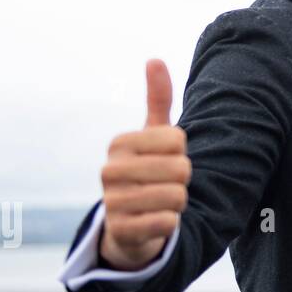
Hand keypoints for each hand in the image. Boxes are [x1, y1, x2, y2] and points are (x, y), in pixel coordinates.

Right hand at [97, 59, 190, 269]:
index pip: (178, 140)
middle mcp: (109, 171)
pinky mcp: (120, 232)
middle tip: (165, 185)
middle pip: (181, 168)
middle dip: (183, 180)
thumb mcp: (152, 135)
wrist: (129, 224)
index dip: (181, 153)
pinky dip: (171, 224)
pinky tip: (155, 223)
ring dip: (177, 203)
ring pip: (177, 196)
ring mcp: (111, 203)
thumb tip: (154, 59)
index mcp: (119, 143)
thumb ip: (157, 100)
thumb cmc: (147, 171)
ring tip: (159, 203)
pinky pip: (168, 223)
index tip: (164, 160)